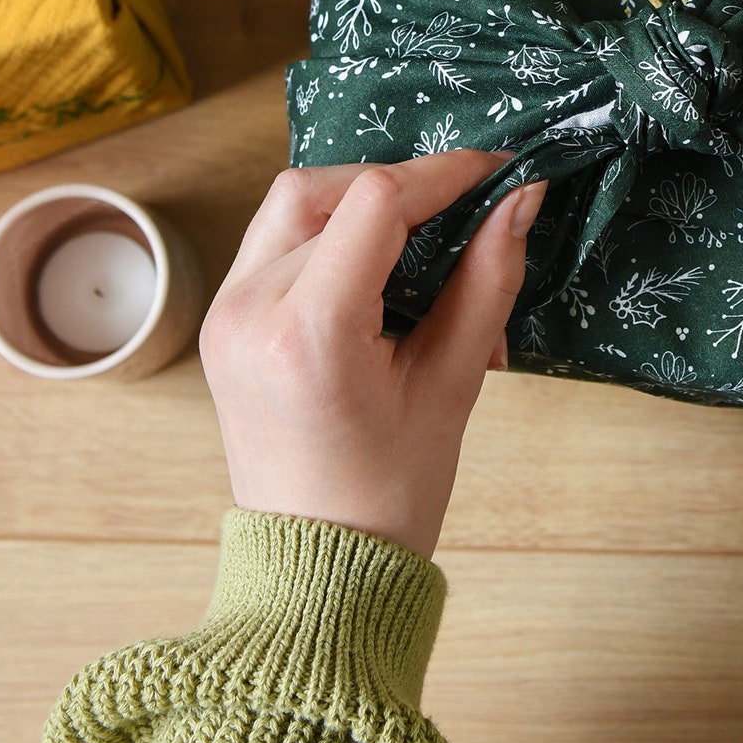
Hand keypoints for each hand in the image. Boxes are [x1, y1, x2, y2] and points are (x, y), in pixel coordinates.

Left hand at [199, 153, 545, 557]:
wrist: (319, 567)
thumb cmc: (392, 492)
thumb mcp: (453, 383)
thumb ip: (487, 280)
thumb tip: (521, 199)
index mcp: (307, 334)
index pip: (376, 202)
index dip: (445, 175)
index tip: (499, 175)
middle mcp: (247, 311)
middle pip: (325, 189)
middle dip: (403, 186)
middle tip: (465, 211)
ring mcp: (223, 314)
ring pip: (293, 204)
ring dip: (360, 201)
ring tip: (421, 237)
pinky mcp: (222, 320)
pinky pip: (273, 239)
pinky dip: (329, 230)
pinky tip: (376, 265)